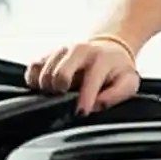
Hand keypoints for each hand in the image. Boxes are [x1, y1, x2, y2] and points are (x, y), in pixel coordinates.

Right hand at [24, 39, 140, 114]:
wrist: (109, 47)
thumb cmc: (117, 69)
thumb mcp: (128, 83)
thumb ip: (115, 95)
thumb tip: (95, 105)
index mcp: (101, 59)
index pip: (90, 81)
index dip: (84, 100)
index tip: (81, 112)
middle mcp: (79, 51)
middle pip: (59, 74)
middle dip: (60, 91)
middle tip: (67, 98)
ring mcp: (61, 51)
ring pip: (43, 73)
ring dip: (48, 88)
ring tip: (61, 92)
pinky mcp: (48, 54)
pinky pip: (32, 68)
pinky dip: (35, 81)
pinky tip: (48, 87)